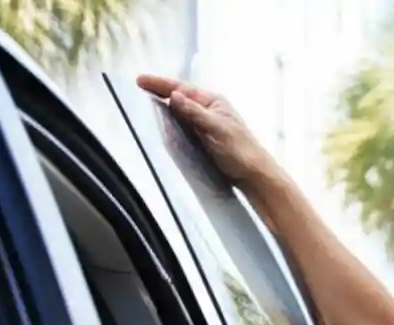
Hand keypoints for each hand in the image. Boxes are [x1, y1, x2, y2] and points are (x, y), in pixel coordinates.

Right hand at [136, 74, 277, 185]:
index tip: (140, 80)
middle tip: (139, 85)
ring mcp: (207, 124)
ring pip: (181, 110)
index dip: (160, 84)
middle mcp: (209, 110)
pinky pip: (184, 124)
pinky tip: (163, 121)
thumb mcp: (215, 129)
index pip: (182, 89)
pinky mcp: (205, 139)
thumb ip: (194, 113)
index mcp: (213, 102)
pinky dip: (172, 120)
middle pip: (180, 96)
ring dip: (164, 104)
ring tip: (146, 98)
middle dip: (160, 90)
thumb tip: (173, 95)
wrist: (254, 175)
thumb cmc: (240, 151)